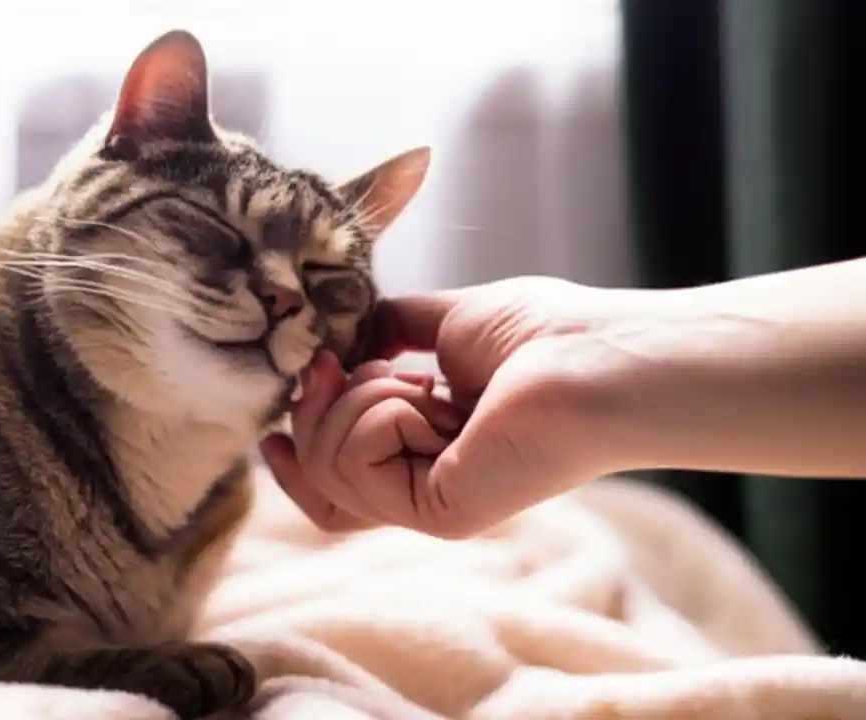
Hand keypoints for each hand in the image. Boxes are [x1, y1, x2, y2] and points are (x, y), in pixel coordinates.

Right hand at [261, 277, 637, 537]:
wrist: (591, 356)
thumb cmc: (545, 334)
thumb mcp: (446, 321)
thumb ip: (392, 327)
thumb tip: (342, 330)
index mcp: (427, 446)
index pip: (339, 477)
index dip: (297, 453)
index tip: (274, 418)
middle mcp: (424, 483)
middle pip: (320, 480)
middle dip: (312, 412)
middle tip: (335, 365)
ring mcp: (430, 503)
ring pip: (329, 468)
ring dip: (353, 402)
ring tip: (411, 381)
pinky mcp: (438, 512)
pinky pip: (355, 466)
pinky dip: (375, 414)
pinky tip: (427, 401)